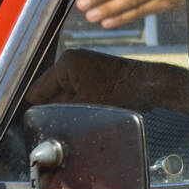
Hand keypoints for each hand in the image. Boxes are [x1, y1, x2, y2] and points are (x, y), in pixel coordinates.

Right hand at [24, 49, 187, 110]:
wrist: (150, 85)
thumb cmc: (121, 92)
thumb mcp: (85, 105)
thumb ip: (60, 111)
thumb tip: (44, 118)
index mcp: (66, 63)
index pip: (38, 90)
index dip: (38, 110)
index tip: (39, 126)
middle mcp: (72, 61)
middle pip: (52, 94)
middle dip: (56, 110)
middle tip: (61, 127)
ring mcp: (84, 67)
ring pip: (67, 96)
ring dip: (70, 109)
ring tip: (80, 120)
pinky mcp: (95, 75)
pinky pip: (80, 94)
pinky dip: (82, 105)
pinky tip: (90, 114)